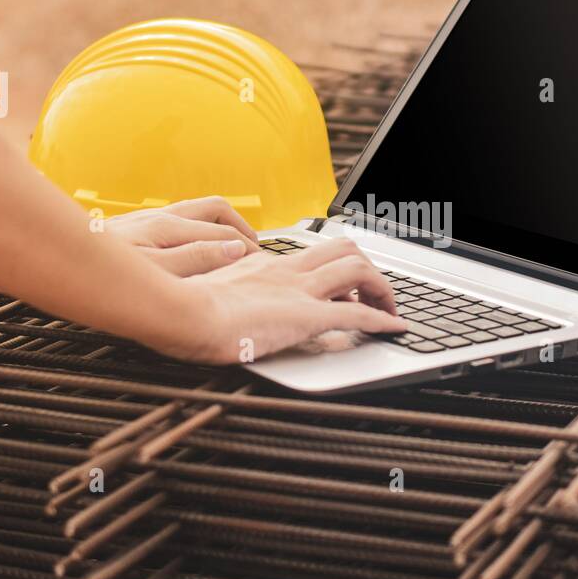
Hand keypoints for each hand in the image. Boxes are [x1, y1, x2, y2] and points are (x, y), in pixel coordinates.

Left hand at [106, 196, 259, 275]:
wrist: (54, 256)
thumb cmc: (97, 271)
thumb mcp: (154, 275)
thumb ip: (197, 259)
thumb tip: (234, 250)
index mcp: (169, 228)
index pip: (225, 235)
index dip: (248, 250)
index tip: (263, 266)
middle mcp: (160, 217)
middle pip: (216, 210)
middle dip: (242, 227)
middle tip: (258, 251)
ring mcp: (146, 219)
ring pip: (197, 210)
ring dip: (221, 224)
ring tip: (234, 244)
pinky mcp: (133, 226)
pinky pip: (179, 218)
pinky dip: (198, 228)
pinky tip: (193, 244)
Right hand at [160, 238, 406, 362]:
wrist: (182, 314)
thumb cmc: (184, 306)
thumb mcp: (205, 290)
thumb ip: (220, 286)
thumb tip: (220, 292)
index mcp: (264, 264)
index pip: (310, 255)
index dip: (333, 267)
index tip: (340, 286)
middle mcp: (287, 271)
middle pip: (343, 250)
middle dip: (366, 268)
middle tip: (372, 291)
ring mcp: (299, 291)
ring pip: (358, 270)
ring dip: (382, 288)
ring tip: (390, 308)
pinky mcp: (307, 316)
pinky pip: (358, 314)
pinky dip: (383, 320)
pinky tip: (395, 329)